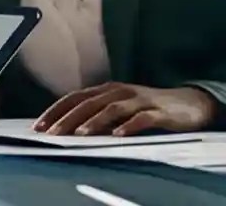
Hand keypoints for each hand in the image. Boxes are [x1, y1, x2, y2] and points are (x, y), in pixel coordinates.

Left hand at [35, 82, 217, 136]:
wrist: (187, 103)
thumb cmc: (145, 107)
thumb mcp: (117, 108)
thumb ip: (95, 115)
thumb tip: (65, 129)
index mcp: (104, 90)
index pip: (73, 98)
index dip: (54, 111)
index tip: (38, 126)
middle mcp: (118, 91)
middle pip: (88, 103)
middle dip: (67, 119)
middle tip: (51, 134)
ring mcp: (139, 100)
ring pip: (112, 108)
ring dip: (94, 121)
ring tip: (79, 134)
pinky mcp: (159, 112)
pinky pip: (143, 118)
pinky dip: (130, 126)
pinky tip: (119, 135)